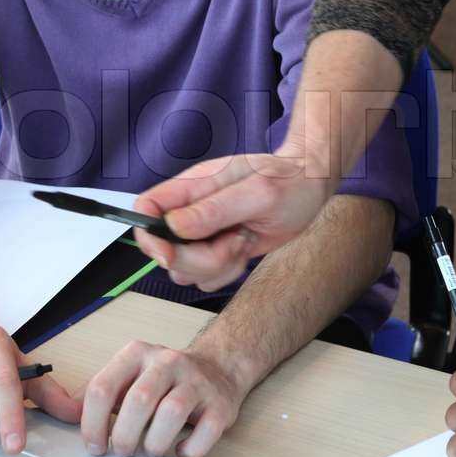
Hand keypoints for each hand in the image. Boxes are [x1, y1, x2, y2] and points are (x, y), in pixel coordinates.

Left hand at [80, 339, 247, 456]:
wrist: (219, 369)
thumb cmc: (164, 380)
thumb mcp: (129, 375)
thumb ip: (102, 392)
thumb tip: (67, 415)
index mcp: (137, 354)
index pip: (103, 387)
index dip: (93, 424)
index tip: (95, 447)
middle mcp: (167, 362)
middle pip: (138, 401)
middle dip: (124, 436)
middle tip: (124, 452)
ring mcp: (197, 382)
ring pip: (171, 414)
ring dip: (155, 444)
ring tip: (151, 451)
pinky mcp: (221, 405)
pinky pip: (203, 433)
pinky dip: (188, 450)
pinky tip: (180, 450)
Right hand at [129, 148, 331, 290]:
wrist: (310, 187)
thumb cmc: (288, 180)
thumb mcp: (257, 193)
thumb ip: (213, 209)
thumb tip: (173, 225)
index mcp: (192, 187)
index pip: (145, 209)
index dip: (148, 236)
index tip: (170, 253)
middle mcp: (191, 211)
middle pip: (164, 251)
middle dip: (198, 259)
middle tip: (233, 241)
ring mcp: (203, 233)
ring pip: (184, 270)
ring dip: (216, 266)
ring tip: (243, 239)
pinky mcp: (216, 250)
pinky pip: (206, 277)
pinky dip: (227, 271)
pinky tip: (246, 247)